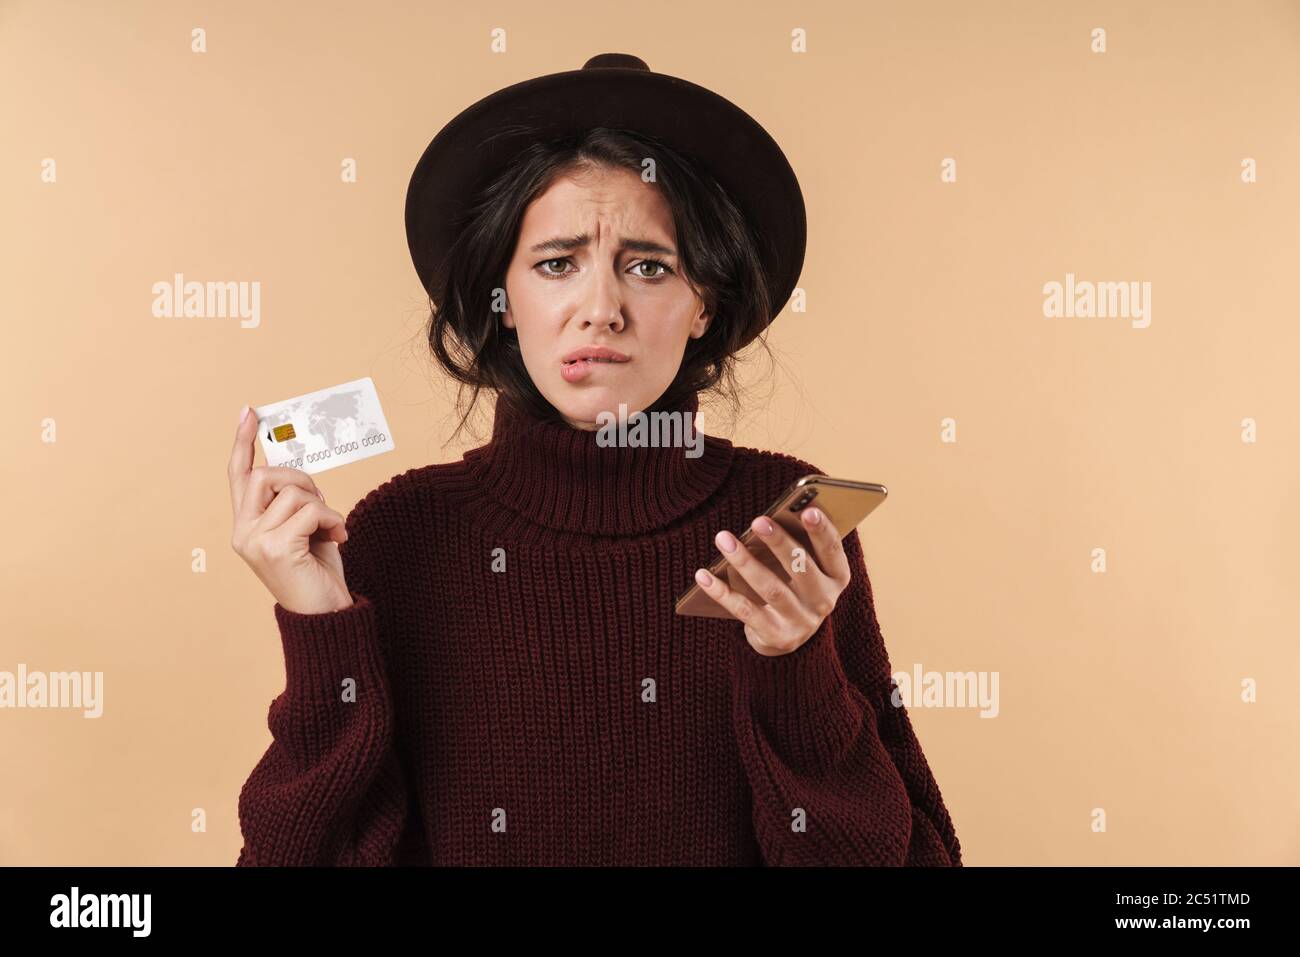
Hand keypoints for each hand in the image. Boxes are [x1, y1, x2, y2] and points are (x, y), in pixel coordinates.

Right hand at [228, 404, 353, 614]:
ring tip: (330, 528)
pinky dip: (332, 518)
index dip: (243, 442)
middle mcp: (242, 532)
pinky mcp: (275, 549)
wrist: (326, 616)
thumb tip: (298, 474)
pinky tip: (339, 537)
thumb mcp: (305, 529)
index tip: (249, 411)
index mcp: (246, 525)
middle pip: (265, 474)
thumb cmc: (317, 572)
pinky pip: (310, 510)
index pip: (238, 475)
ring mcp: (254, 541)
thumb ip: (294, 502)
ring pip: (292, 491)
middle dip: (300, 479)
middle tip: (322, 504)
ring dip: (321, 504)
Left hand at [694, 507, 850, 656]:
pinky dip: (722, 592)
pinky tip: (703, 575)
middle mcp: (824, 601)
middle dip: (779, 543)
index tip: (808, 510)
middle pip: (802, 568)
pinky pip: (745, 610)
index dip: (822, 531)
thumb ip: (799, 546)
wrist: (788, 637)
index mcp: (836, 578)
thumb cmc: (795, 587)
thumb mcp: (807, 569)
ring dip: (745, 562)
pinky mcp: (775, 636)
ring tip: (724, 539)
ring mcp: (800, 622)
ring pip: (771, 588)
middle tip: (758, 521)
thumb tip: (772, 517)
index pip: (832, 551)